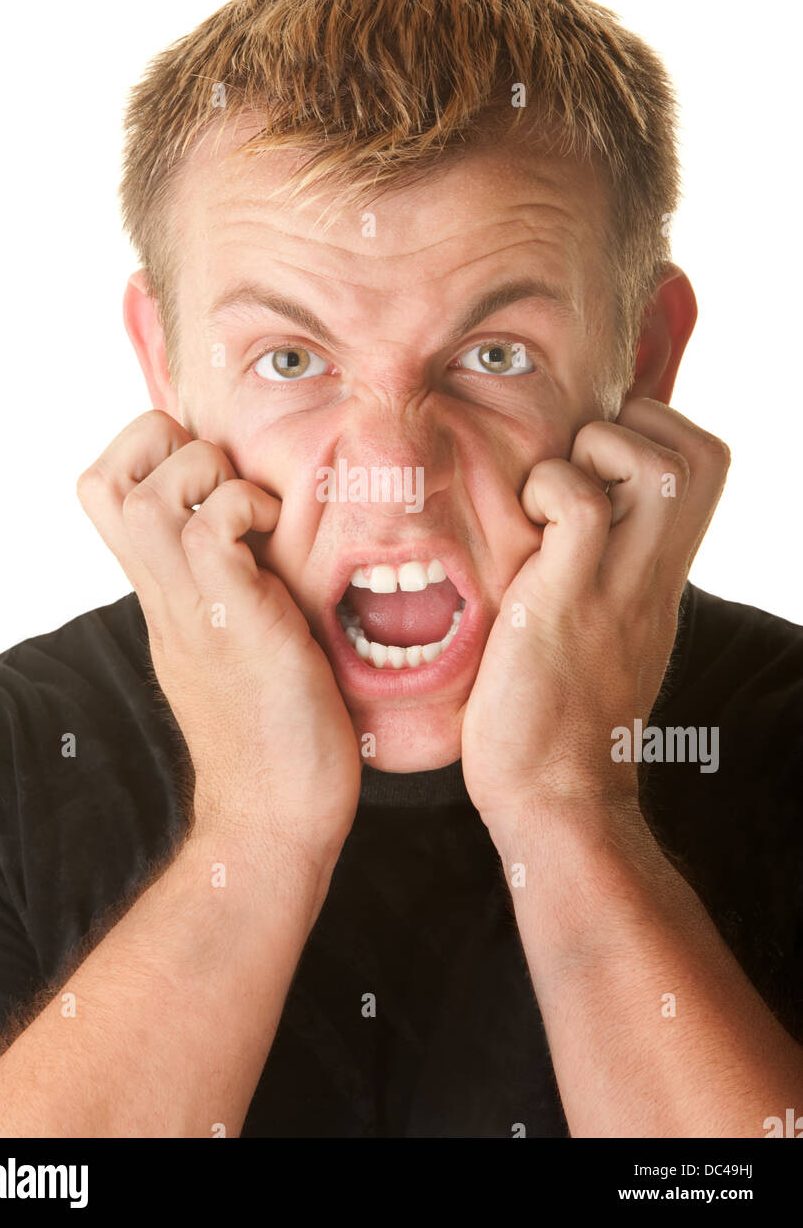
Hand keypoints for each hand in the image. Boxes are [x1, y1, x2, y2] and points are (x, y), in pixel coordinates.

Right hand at [77, 410, 360, 868]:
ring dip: (207, 476)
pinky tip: (278, 539)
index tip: (210, 474)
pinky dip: (245, 510)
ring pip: (148, 496)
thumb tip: (250, 544)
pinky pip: (212, 530)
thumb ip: (220, 587)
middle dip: (165, 446)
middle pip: (103, 481)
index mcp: (161, 594)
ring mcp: (191, 608)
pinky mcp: (234, 620)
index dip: (146, 454)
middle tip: (227, 484)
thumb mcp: (228, 638)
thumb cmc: (273, 731)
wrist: (277, 814)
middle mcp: (163, 596)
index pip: (103, 491)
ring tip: (256, 514)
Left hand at [461, 398, 730, 825]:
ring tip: (549, 498)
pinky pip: (584, 508)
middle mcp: (653, 577)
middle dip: (634, 426)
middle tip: (575, 470)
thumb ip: (607, 579)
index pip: (705, 465)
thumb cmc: (557, 722)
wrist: (556, 801)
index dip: (653, 432)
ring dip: (595, 452)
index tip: (593, 461)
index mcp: (660, 578)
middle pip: (701, 454)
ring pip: (658, 467)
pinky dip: (550, 491)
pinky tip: (523, 528)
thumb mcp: (606, 635)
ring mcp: (617, 590)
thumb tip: (575, 532)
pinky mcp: (567, 605)